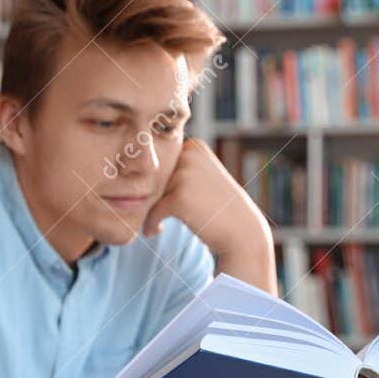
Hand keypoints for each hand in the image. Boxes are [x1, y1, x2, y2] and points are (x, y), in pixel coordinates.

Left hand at [142, 140, 273, 288]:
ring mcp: (184, 176)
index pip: (160, 163)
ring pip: (151, 194)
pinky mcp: (179, 197)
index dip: (155, 182)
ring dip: (150, 210)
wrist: (242, 230)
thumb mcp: (201, 175)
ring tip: (158, 222)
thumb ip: (176, 168)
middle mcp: (189, 156)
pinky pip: (153, 211)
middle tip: (155, 213)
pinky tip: (156, 231)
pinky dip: (151, 223)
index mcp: (194, 146)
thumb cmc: (217, 205)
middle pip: (153, 178)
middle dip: (150, 196)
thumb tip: (136, 169)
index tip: (158, 197)